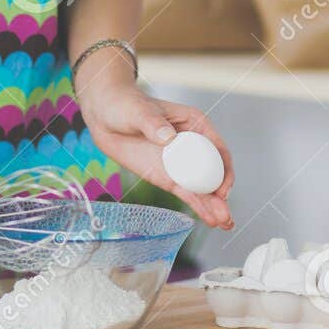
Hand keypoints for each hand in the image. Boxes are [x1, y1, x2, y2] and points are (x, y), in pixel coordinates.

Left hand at [78, 79, 234, 229]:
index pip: (217, 149)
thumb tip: (168, 138)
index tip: (222, 188)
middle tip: (225, 215)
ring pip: (201, 187)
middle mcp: (192, 146)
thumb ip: (154, 124)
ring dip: (213, 206)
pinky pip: (185, 192)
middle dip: (221, 194)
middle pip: (213, 172)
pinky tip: (209, 219)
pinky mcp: (165, 176)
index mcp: (194, 124)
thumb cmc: (125, 104)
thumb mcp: (139, 111)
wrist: (103, 116)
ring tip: (224, 223)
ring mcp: (179, 163)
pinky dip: (197, 205)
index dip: (224, 169)